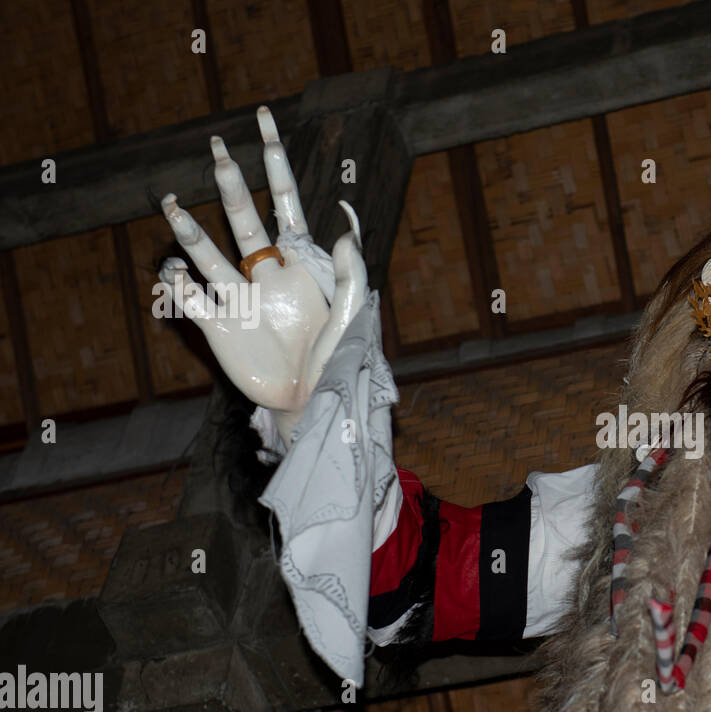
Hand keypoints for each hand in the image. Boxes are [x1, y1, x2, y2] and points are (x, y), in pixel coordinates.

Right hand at [157, 106, 367, 442]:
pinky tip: (176, 272)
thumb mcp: (353, 317)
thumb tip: (343, 228)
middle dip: (229, 185)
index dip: (274, 164)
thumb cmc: (338, 362)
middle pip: (242, 219)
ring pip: (207, 253)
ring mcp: (239, 297)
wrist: (311, 403)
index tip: (264, 121)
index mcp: (300, 265)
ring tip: (171, 203)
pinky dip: (177, 281)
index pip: (285, 204)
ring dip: (189, 230)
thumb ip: (350, 274)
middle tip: (217, 150)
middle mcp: (265, 273)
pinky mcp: (218, 326)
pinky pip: (189, 296)